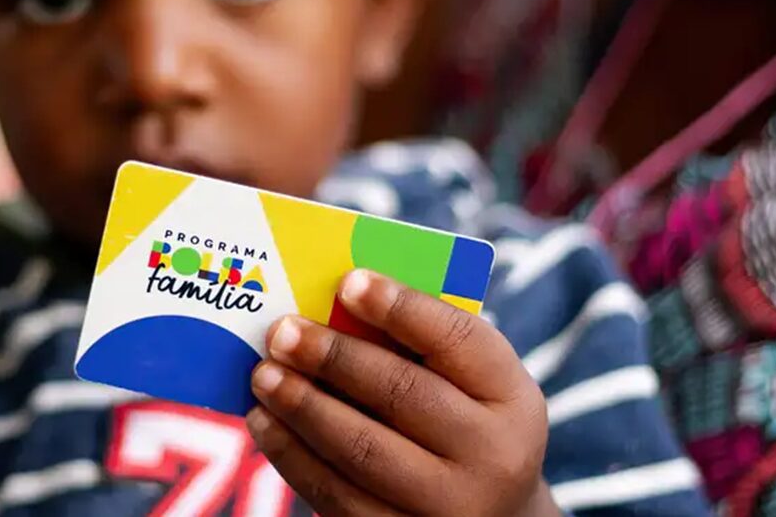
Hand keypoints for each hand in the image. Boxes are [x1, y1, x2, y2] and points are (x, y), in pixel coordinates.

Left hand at [246, 269, 558, 516]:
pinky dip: (293, 455)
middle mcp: (492, 456)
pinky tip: (266, 422)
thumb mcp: (471, 385)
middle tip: (282, 331)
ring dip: (302, 406)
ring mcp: (449, 507)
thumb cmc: (464, 424)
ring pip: (361, 450)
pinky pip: (336, 496)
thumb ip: (420, 347)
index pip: (457, 340)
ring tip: (264, 373)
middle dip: (334, 358)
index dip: (402, 308)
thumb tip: (333, 307)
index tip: (348, 282)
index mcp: (512, 397)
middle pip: (402, 394)